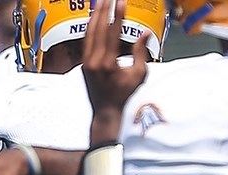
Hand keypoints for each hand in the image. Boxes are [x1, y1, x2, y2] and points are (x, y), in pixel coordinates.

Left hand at [82, 0, 150, 145]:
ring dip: (95, 15)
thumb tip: (145, 33)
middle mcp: (94, 61)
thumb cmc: (124, 95)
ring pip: (89, 32)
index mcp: (108, 63)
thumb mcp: (138, 75)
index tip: (121, 1)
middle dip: (104, 9)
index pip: (112, 33)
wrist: (105, 111)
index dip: (118, 15)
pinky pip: (86, 40)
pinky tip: (94, 17)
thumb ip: (141, 53)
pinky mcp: (83, 63)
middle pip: (98, 28)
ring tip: (100, 1)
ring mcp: (86, 62)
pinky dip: (90, 27)